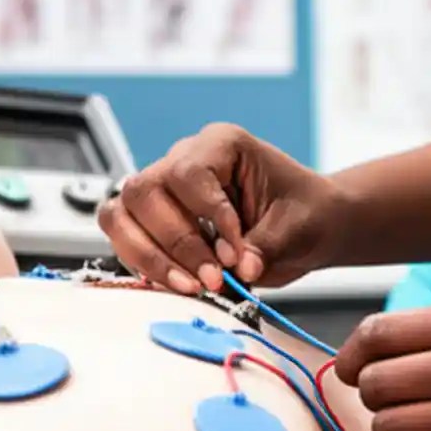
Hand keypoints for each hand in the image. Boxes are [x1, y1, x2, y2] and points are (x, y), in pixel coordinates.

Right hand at [97, 123, 346, 293]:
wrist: (309, 225)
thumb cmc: (306, 212)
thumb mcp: (296, 229)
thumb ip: (264, 248)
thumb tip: (236, 271)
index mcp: (222, 144)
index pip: (189, 173)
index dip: (208, 217)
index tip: (236, 254)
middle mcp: (184, 159)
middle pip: (145, 193)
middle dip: (177, 243)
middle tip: (212, 278)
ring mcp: (165, 190)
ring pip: (121, 215)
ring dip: (152, 257)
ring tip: (194, 286)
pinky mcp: (154, 222)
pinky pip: (126, 240)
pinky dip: (148, 267)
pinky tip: (182, 284)